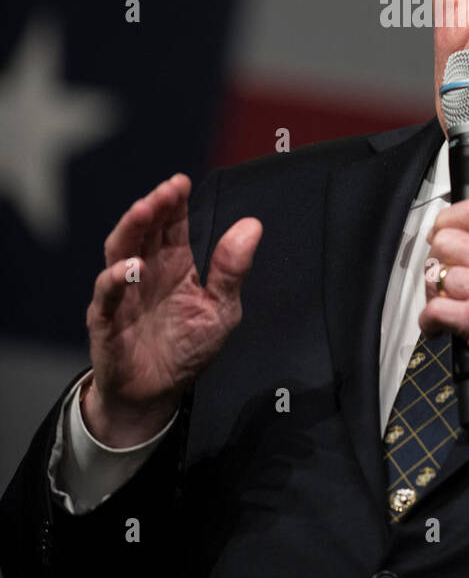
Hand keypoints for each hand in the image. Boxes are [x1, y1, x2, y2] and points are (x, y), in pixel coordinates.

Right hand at [84, 173, 261, 445]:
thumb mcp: (221, 308)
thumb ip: (231, 269)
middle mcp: (146, 270)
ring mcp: (123, 292)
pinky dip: (116, 278)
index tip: (182, 183)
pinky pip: (106, 294)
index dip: (174, 202)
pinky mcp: (106, 318)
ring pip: (120, 251)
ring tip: (145, 210)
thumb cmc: (187, 347)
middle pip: (145, 229)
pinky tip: (132, 267)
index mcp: (175, 263)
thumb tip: (252, 225)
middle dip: (154, 206)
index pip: (172, 223)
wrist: (155, 394)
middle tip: (167, 190)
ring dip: (131, 229)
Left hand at [419, 199, 468, 438]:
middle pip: (446, 240)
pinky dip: (428, 322)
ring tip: (443, 306)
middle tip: (441, 277)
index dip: (448, 219)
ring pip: (436, 274)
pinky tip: (438, 329)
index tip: (441, 232)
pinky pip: (433, 309)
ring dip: (431, 293)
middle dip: (436, 260)